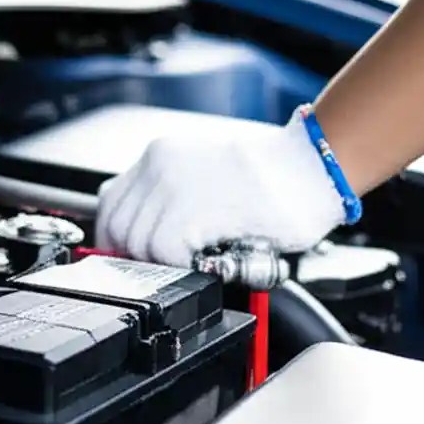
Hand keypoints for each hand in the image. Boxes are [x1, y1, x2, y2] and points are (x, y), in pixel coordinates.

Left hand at [96, 109, 348, 265]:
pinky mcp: (192, 210)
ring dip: (162, 263)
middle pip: (116, 227)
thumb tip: (145, 237)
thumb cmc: (272, 179)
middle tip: (165, 268)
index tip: (130, 257)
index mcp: (159, 156)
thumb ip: (169, 199)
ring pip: (136, 244)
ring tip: (194, 260)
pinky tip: (204, 261)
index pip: (110, 204)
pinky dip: (178, 266)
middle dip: (135, 256)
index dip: (116, 238)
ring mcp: (172, 187)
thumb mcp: (203, 177)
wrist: (313, 169)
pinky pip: (162, 252)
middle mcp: (159, 166)